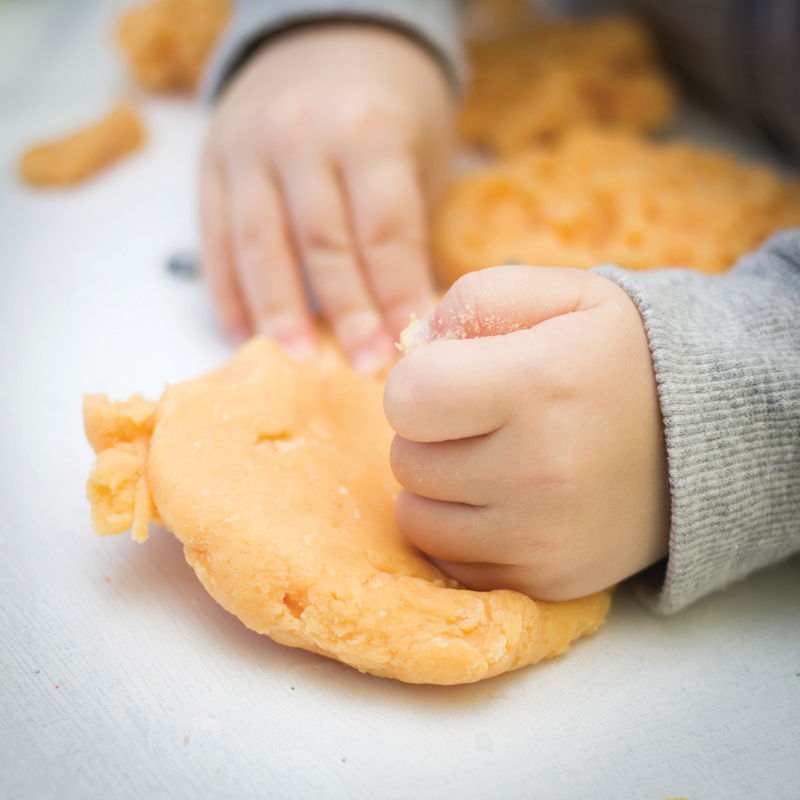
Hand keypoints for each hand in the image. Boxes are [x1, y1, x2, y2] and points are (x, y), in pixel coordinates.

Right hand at [200, 23, 452, 369]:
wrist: (324, 32)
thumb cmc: (387, 103)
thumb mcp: (419, 148)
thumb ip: (409, 224)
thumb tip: (411, 314)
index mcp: (368, 131)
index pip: (384, 231)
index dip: (396, 294)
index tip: (408, 344)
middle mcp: (302, 137)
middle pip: (322, 244)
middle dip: (345, 313)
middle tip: (362, 368)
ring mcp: (247, 148)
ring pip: (259, 245)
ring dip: (278, 312)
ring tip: (297, 361)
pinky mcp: (210, 162)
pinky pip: (215, 237)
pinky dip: (227, 290)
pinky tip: (245, 332)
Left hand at [384, 265, 670, 600]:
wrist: (705, 440)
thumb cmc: (618, 357)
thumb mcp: (563, 295)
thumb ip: (477, 298)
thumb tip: (411, 346)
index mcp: (540, 385)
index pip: (407, 398)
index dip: (417, 382)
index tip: (452, 376)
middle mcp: (541, 470)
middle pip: (406, 459)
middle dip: (429, 434)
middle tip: (480, 420)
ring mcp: (543, 537)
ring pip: (416, 516)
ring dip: (437, 485)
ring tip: (490, 458)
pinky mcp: (545, 582)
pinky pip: (446, 559)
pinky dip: (457, 530)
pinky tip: (501, 500)